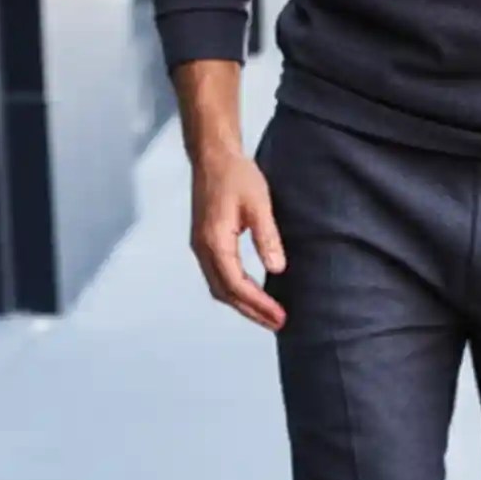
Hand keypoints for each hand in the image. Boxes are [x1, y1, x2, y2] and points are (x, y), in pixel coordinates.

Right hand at [189, 152, 286, 330]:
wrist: (213, 156)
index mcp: (214, 241)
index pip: (237, 284)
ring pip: (219, 288)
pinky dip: (235, 291)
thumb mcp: (258, 204)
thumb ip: (267, 236)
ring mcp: (201, 247)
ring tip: (268, 316)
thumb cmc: (236, 175)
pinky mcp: (205, 243)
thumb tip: (277, 269)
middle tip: (277, 323)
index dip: (258, 304)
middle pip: (225, 293)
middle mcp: (202, 249)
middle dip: (251, 311)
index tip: (280, 315)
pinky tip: (253, 294)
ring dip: (243, 304)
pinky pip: (218, 276)